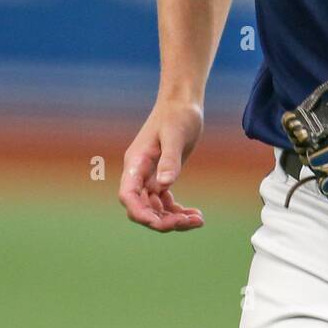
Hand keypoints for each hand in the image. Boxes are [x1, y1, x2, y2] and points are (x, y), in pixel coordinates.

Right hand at [118, 98, 205, 231]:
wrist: (183, 103)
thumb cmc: (178, 114)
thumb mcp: (175, 135)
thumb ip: (169, 159)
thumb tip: (165, 183)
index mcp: (136, 163)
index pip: (128, 195)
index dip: (140, 213)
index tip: (159, 224)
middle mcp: (140, 173)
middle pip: (143, 208)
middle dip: (163, 220)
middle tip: (189, 222)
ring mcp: (150, 177)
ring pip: (156, 209)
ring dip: (174, 219)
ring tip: (198, 220)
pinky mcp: (163, 177)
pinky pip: (166, 203)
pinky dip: (179, 211)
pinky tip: (197, 215)